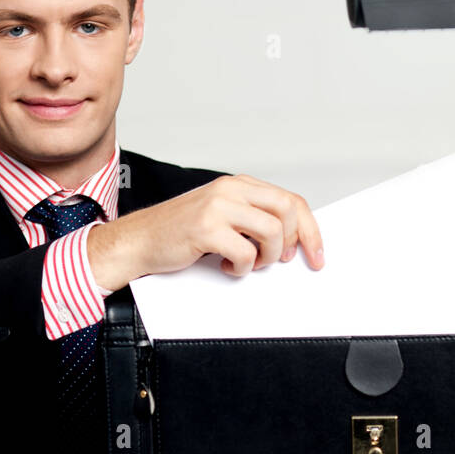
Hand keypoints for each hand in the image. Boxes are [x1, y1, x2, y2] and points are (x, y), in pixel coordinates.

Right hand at [87, 173, 324, 291]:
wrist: (138, 240)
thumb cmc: (179, 232)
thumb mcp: (221, 216)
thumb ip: (252, 219)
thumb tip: (291, 239)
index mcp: (238, 185)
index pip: (290, 200)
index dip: (309, 230)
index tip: (316, 254)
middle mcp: (230, 190)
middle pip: (288, 210)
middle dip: (293, 241)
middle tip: (279, 260)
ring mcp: (218, 207)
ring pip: (272, 232)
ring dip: (265, 257)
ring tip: (246, 263)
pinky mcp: (206, 228)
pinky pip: (245, 253)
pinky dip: (240, 268)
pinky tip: (224, 265)